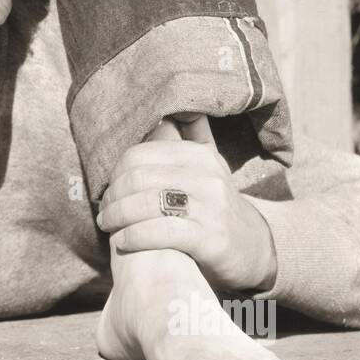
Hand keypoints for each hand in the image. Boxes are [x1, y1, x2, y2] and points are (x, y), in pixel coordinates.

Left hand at [95, 114, 276, 292]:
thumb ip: (190, 138)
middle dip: (113, 197)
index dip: (115, 174)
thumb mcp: (208, 168)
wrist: (254, 248)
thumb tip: (169, 112)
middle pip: (139, 178)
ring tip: (109, 227)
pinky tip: (124, 242)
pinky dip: (135, 237)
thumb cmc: (215, 207)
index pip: (140, 155)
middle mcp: (207, 176)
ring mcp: (211, 207)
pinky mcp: (211, 238)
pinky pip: (162, 231)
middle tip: (104, 212)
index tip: (109, 191)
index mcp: (199, 155)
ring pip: (147, 203)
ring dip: (118, 217)